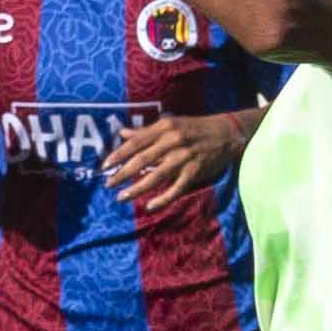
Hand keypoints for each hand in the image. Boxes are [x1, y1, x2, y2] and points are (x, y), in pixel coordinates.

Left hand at [102, 111, 246, 211]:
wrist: (227, 132)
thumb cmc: (194, 128)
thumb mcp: (170, 124)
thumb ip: (145, 132)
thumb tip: (121, 133)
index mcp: (164, 128)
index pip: (135, 143)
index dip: (118, 155)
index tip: (104, 166)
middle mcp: (172, 141)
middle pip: (141, 160)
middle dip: (122, 174)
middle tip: (108, 184)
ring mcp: (184, 157)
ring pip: (155, 177)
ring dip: (136, 188)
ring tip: (121, 197)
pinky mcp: (195, 171)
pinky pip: (175, 189)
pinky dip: (162, 198)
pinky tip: (149, 206)